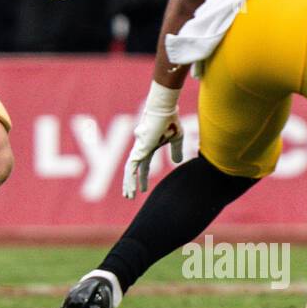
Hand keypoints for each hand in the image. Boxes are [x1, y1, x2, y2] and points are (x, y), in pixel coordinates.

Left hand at [122, 82, 183, 198]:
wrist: (163, 111)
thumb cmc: (170, 120)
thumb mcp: (177, 139)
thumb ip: (175, 150)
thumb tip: (177, 162)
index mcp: (149, 146)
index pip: (144, 165)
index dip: (143, 177)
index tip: (143, 189)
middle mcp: (141, 148)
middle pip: (134, 169)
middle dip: (132, 182)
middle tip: (130, 195)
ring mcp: (138, 149)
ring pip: (130, 170)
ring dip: (129, 184)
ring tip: (129, 196)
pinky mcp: (138, 150)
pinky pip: (131, 168)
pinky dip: (130, 180)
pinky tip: (130, 189)